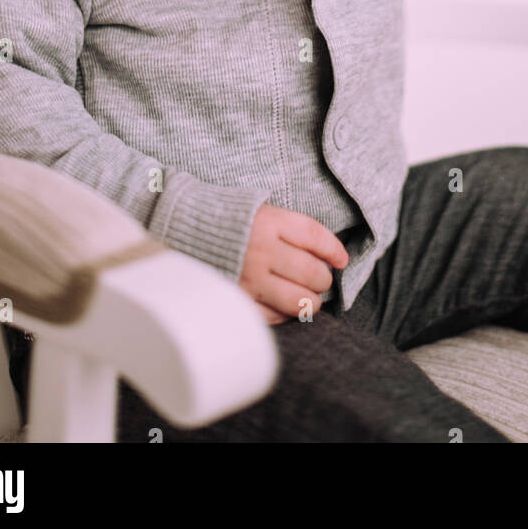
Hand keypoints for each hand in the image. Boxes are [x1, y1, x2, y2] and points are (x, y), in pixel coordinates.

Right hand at [238, 204, 349, 325]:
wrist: (186, 230)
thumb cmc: (232, 221)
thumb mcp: (262, 211)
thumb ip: (292, 230)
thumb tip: (330, 254)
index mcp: (268, 222)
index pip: (314, 237)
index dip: (334, 249)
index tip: (342, 259)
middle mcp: (261, 250)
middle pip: (311, 272)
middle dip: (324, 279)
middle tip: (321, 279)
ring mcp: (249, 278)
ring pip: (298, 300)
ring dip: (312, 302)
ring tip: (310, 298)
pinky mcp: (238, 300)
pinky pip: (275, 317)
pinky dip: (286, 315)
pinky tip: (286, 307)